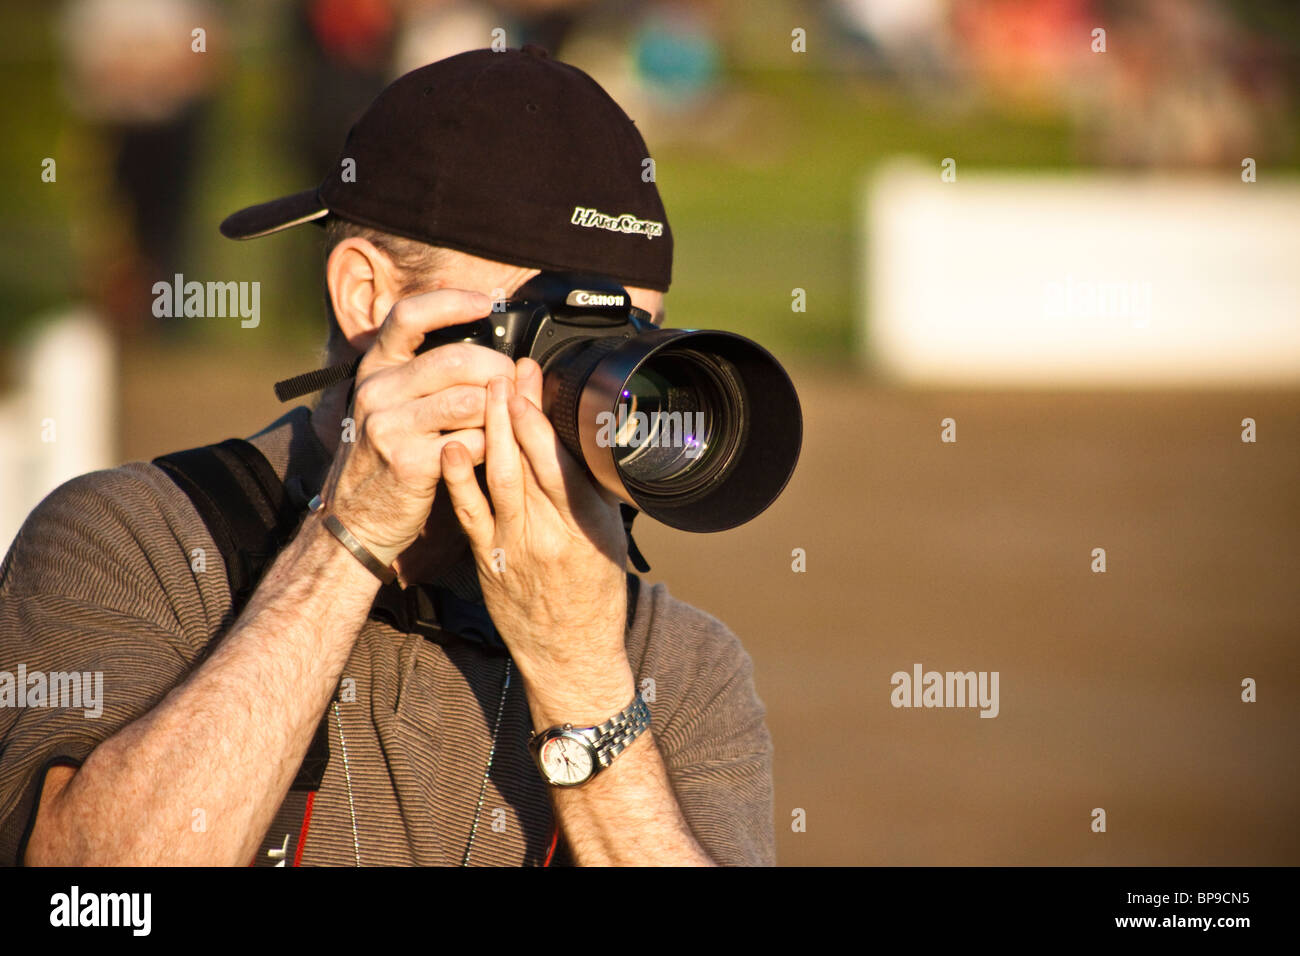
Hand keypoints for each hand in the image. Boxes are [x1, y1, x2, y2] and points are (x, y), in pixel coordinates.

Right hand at [318, 289, 516, 566]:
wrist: (355, 521)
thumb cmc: (385, 458)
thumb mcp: (389, 406)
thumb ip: (425, 375)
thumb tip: (486, 346)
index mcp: (374, 368)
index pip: (408, 316)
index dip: (450, 302)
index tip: (485, 302)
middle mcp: (376, 391)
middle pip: (455, 360)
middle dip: (498, 369)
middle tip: (514, 383)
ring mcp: (389, 427)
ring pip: (469, 401)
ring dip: (500, 410)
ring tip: (506, 420)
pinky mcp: (408, 463)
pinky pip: (472, 442)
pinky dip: (492, 445)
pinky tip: (491, 451)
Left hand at [439, 358, 632, 718]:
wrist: (568, 657)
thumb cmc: (595, 596)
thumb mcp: (610, 538)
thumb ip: (590, 491)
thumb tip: (577, 437)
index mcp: (587, 527)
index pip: (561, 460)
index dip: (541, 416)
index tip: (531, 378)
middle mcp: (549, 535)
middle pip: (526, 461)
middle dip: (511, 410)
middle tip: (501, 370)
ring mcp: (512, 548)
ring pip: (496, 479)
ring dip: (486, 432)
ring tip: (479, 393)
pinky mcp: (486, 559)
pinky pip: (469, 512)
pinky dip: (459, 478)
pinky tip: (451, 447)